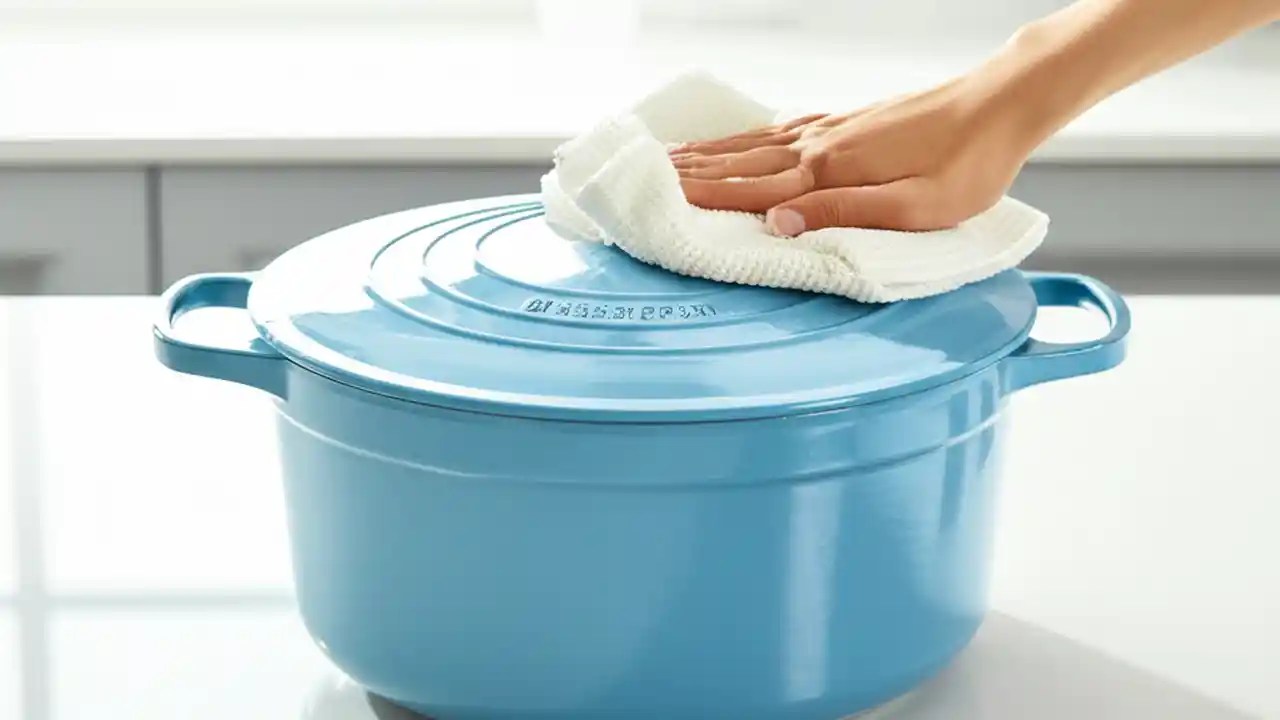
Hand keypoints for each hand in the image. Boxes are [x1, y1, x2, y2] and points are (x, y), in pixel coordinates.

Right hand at [671, 72, 1038, 235]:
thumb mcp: (914, 208)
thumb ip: (843, 215)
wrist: (998, 105)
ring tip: (671, 156)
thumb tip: (777, 223)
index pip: (750, 188)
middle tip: (644, 175)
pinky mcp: (846, 121)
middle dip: (689, 171)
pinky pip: (778, 129)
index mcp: (830, 171)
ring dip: (709, 152)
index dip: (700, 195)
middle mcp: (820, 144)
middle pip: (739, 161)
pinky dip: (745, 136)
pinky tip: (737, 139)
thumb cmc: (967, 166)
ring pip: (754, 142)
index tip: (657, 197)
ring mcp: (831, 128)